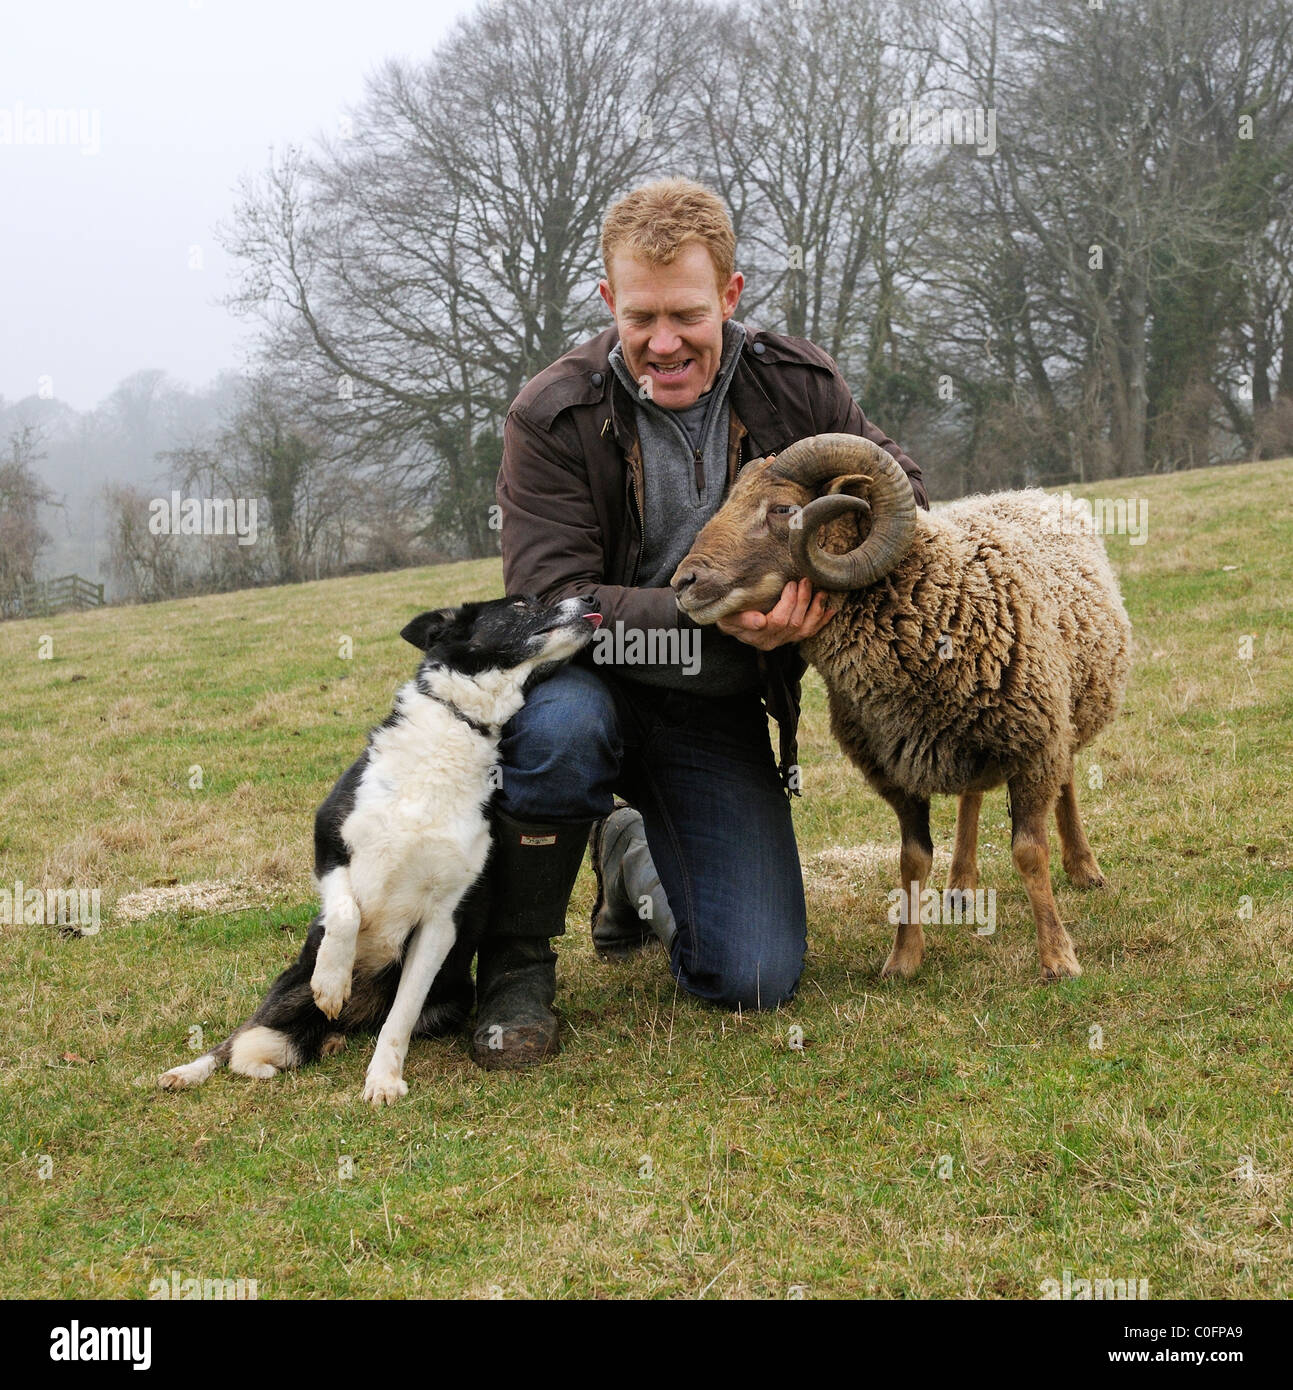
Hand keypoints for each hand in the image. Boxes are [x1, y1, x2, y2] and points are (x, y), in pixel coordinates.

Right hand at [715, 578, 836, 650]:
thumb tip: (759, 621)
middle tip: (805, 581)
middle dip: (803, 600)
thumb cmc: (728, 613)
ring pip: (805, 629)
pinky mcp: (792, 638)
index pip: (778, 621)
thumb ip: (741, 619)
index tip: (790, 583)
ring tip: (821, 593)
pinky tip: (830, 609)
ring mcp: (783, 641)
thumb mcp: (727, 615)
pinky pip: (810, 632)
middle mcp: (772, 641)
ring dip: (815, 610)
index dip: (788, 603)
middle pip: (794, 623)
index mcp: (757, 636)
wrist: (730, 621)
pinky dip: (821, 621)